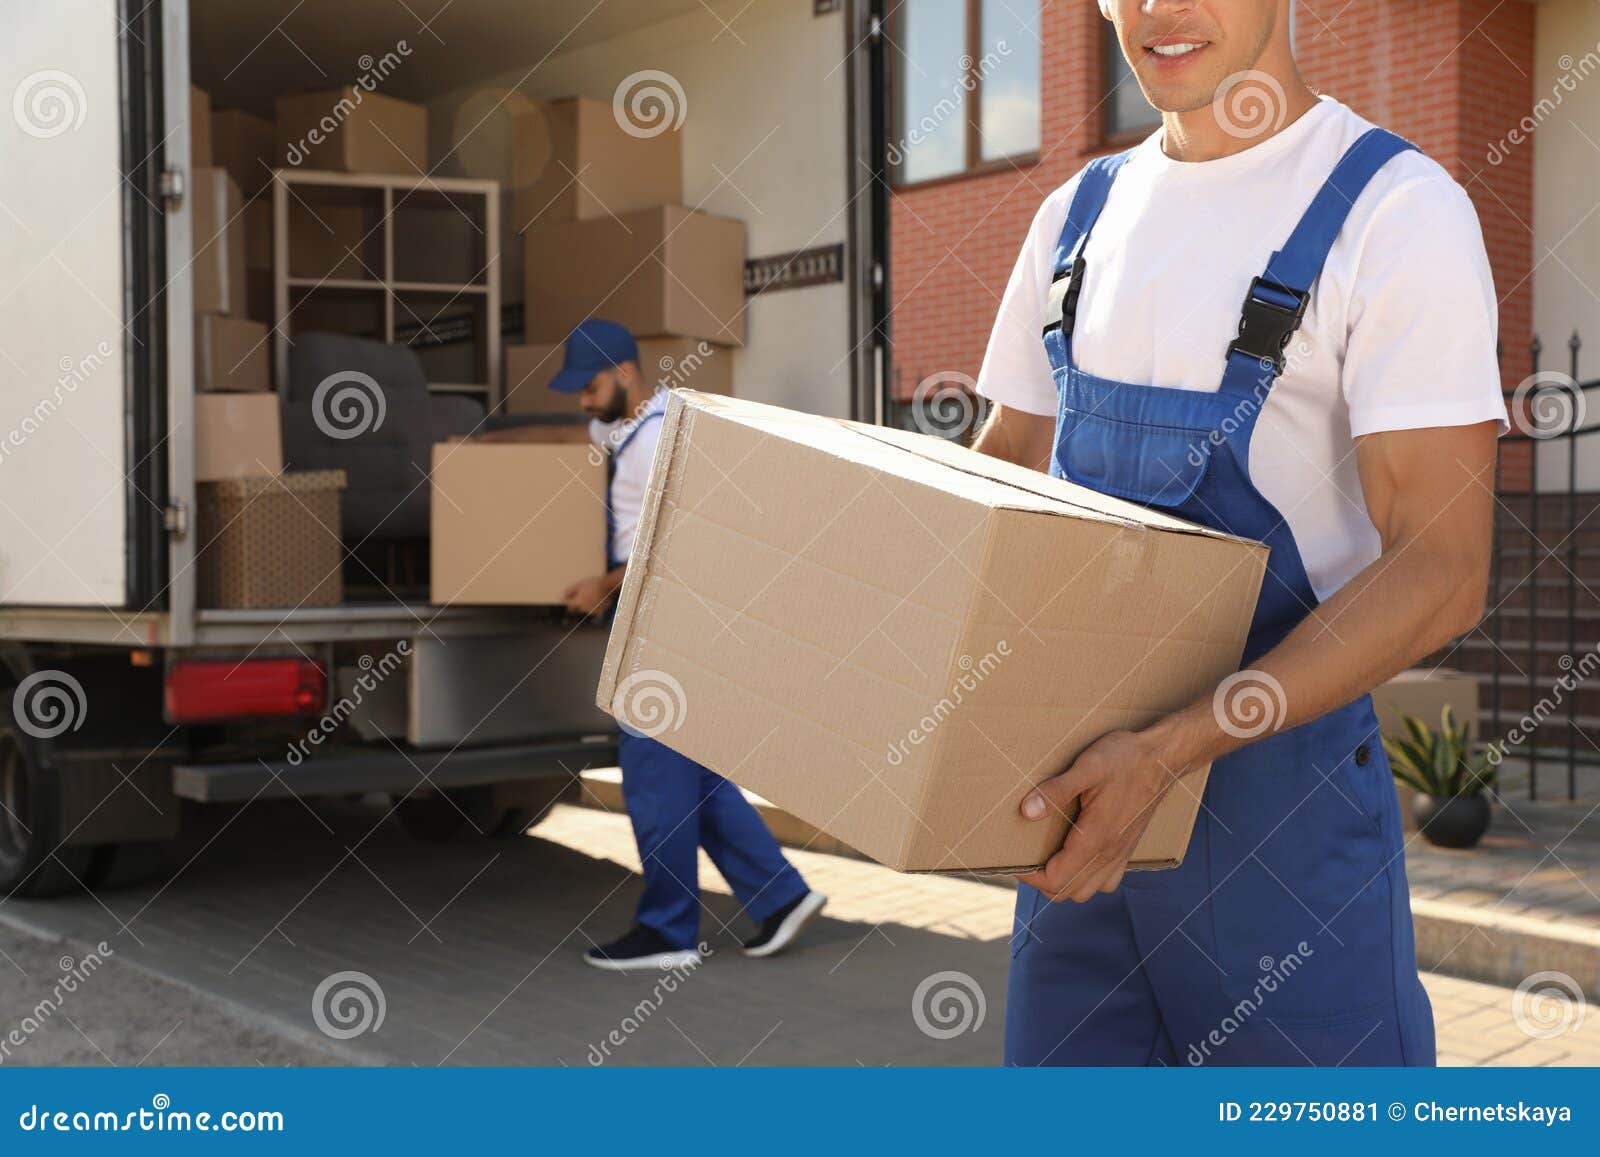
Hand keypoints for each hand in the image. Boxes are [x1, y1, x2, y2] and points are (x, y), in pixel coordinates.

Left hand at [562, 574, 613, 615]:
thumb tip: (563, 595)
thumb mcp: (580, 584)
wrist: (607, 586)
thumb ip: (570, 590)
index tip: (568, 599)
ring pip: (585, 610)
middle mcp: (584, 608)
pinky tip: (595, 600)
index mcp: (578, 602)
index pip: (568, 605)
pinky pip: (593, 611)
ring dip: (585, 605)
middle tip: (580, 596)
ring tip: (590, 596)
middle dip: (576, 604)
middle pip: (576, 609)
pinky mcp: (599, 612)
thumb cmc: (593, 584)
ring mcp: (592, 611)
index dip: (567, 602)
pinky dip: (593, 607)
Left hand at [1016, 728, 1183, 902]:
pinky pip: (1107, 881)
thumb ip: (1056, 791)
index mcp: (1095, 839)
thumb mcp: (1088, 767)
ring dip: (1064, 883)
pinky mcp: (1128, 848)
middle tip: (1027, 858)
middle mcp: (1109, 853)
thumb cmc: (1126, 759)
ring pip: (1088, 891)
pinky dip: (1088, 879)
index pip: (1055, 880)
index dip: (1029, 876)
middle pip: (1068, 892)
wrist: (1163, 759)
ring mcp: (1120, 854)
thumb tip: (1027, 811)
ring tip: (1048, 859)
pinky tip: (1078, 857)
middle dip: (1042, 882)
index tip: (1014, 860)